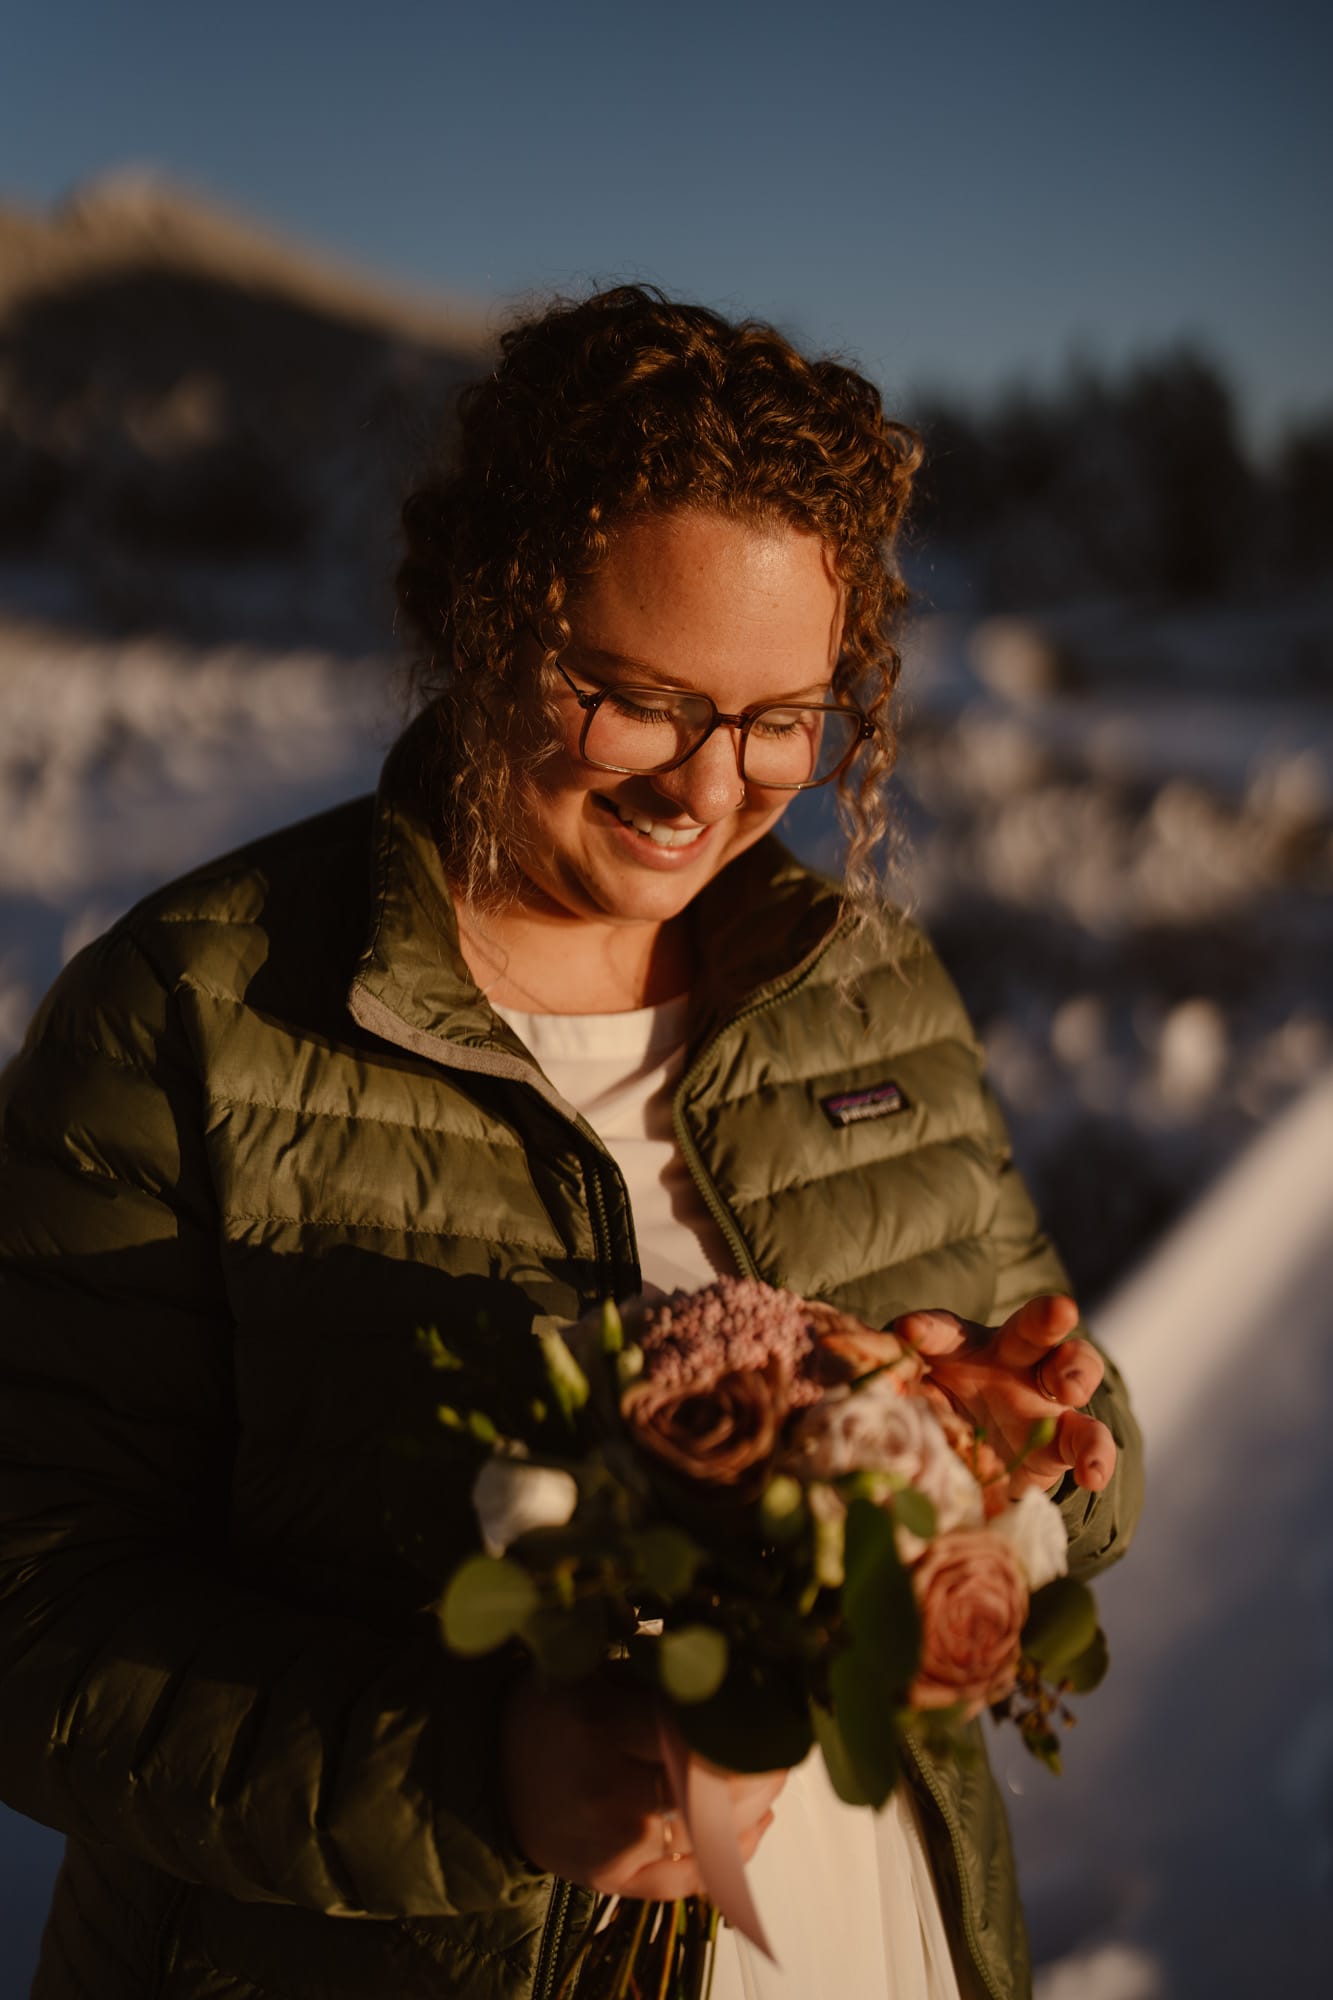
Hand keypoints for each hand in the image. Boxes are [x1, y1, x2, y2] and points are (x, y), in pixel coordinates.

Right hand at [501, 1670, 785, 1898]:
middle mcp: (608, 1789)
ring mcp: (613, 1844)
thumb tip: (728, 1665)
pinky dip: (732, 1855)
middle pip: (711, 1787)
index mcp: (603, 1724)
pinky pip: (688, 1880)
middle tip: (782, 1743)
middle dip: (760, 1768)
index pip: (694, 1731)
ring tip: (773, 1776)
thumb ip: (652, 1672)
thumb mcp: (589, 1670)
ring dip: (755, 1806)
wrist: (490, 1776)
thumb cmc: (552, 1711)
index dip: (742, 1726)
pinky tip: (756, 1825)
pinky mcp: (613, 1881)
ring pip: (709, 1835)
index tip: (771, 1709)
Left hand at [892, 1294, 1115, 1497]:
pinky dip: (1095, 1455)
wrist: (965, 1465)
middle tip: (1057, 1310)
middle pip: (1032, 1328)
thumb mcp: (903, 1402)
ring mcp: (1042, 1397)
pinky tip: (1092, 1476)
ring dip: (1076, 1370)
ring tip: (1067, 1386)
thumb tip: (852, 1391)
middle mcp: (1008, 1360)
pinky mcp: (1062, 1441)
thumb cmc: (930, 1415)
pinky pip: (1088, 1440)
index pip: (944, 1329)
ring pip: (1074, 1368)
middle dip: (1045, 1317)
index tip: (909, 1333)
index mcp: (959, 1346)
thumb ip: (886, 1392)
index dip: (928, 1329)